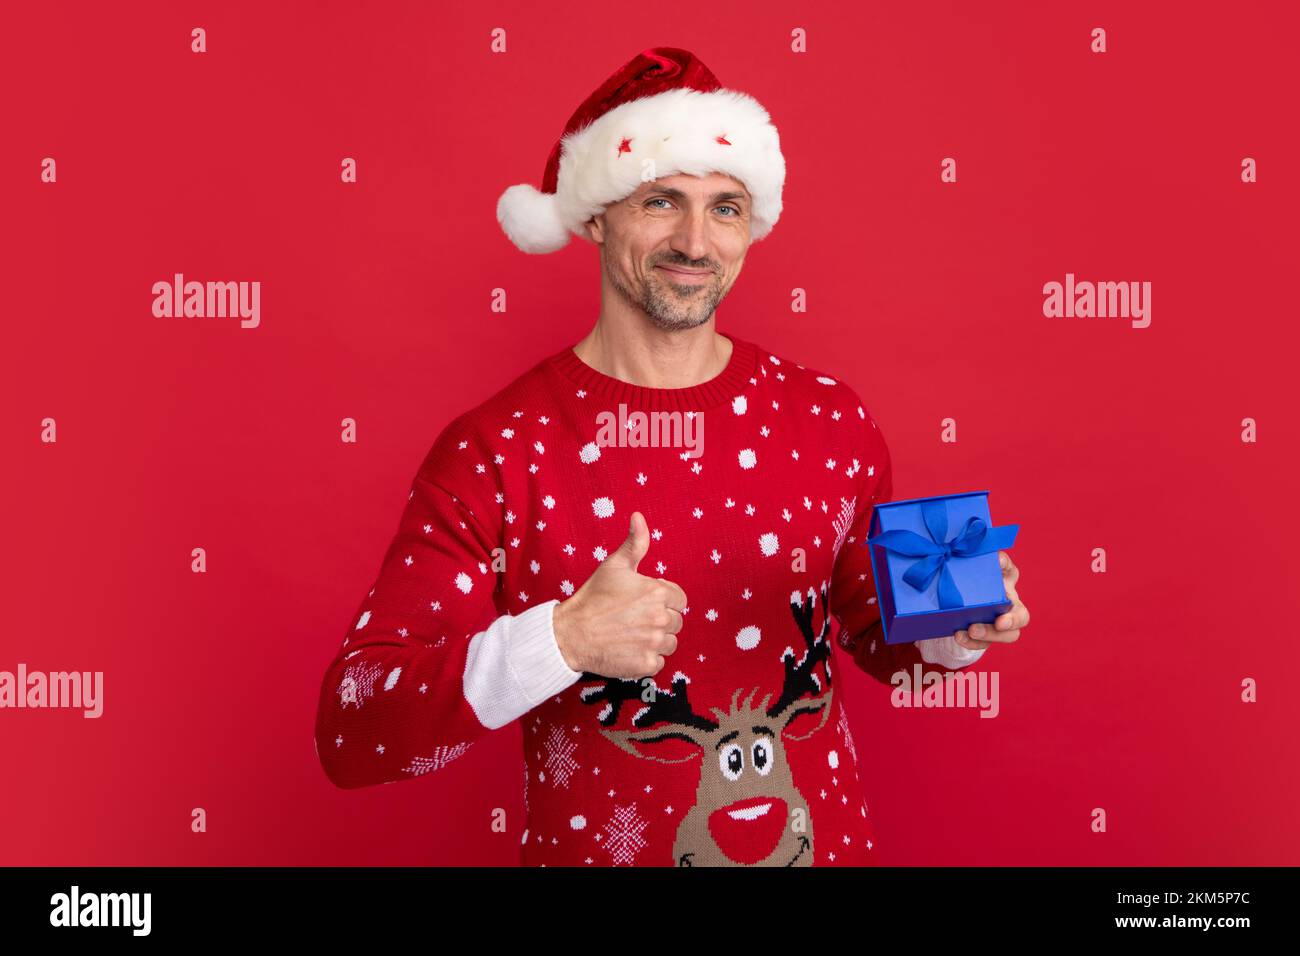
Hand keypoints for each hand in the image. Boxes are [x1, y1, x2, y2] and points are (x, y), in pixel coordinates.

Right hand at [552, 511, 687, 678]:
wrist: (571, 633)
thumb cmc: (593, 598)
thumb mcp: (614, 565)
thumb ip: (635, 542)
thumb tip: (639, 517)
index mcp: (657, 593)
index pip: (679, 600)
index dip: (663, 600)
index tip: (643, 603)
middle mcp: (660, 618)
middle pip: (676, 622)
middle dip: (659, 620)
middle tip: (633, 619)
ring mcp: (653, 643)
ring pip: (670, 643)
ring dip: (655, 640)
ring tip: (631, 634)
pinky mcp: (646, 664)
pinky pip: (658, 662)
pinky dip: (646, 658)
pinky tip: (628, 649)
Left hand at [953, 550, 1029, 651]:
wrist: (955, 603)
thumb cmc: (965, 583)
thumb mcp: (966, 571)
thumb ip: (969, 562)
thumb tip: (973, 555)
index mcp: (1004, 581)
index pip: (1010, 571)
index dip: (1006, 566)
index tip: (998, 562)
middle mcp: (1009, 603)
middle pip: (1021, 615)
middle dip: (1012, 620)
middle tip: (999, 623)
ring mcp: (1000, 623)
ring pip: (1008, 635)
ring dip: (990, 634)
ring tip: (972, 630)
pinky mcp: (987, 637)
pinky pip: (984, 644)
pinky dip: (971, 642)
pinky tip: (959, 636)